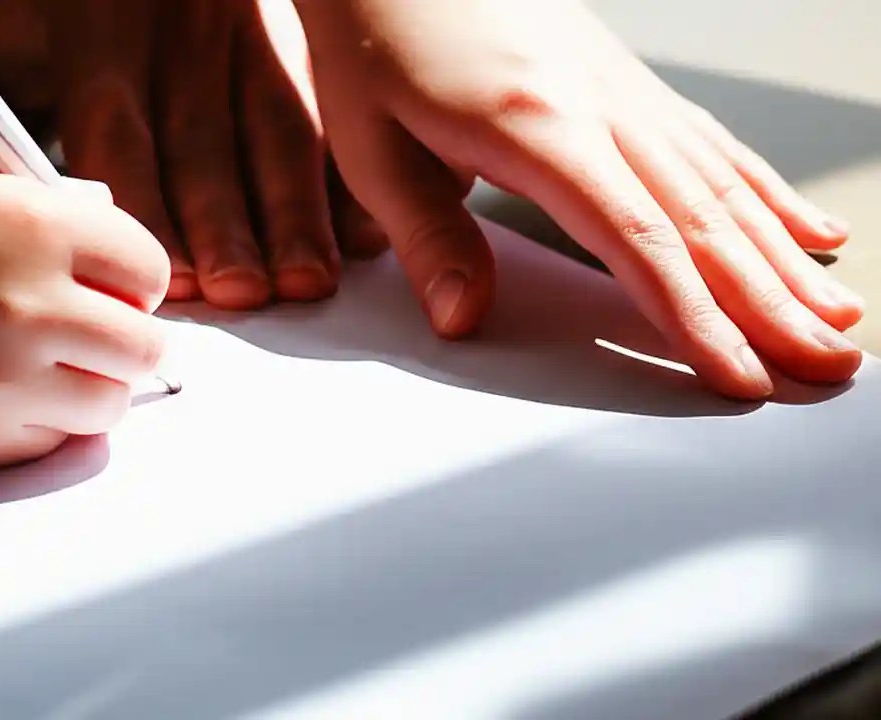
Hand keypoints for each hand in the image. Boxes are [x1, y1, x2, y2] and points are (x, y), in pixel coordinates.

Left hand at [0, 0, 388, 310]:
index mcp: (100, 33)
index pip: (122, 136)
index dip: (147, 216)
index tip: (166, 281)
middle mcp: (179, 33)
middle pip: (208, 144)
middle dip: (229, 229)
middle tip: (245, 295)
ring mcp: (241, 29)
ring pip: (278, 128)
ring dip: (293, 213)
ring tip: (303, 277)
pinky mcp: (286, 32)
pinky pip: (322, 106)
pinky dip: (342, 175)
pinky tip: (355, 227)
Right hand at [0, 175, 169, 467]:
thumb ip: (69, 233)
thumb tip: (146, 285)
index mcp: (36, 227)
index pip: (148, 268)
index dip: (134, 282)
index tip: (115, 290)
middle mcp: (26, 303)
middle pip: (146, 346)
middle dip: (126, 342)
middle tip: (93, 336)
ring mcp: (3, 378)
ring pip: (110, 404)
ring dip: (90, 388)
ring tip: (42, 365)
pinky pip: (56, 442)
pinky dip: (41, 424)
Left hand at [295, 0, 863, 397]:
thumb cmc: (376, 37)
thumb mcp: (372, 145)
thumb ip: (425, 234)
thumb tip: (462, 316)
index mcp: (539, 127)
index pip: (637, 241)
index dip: (695, 317)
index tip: (740, 378)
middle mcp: (601, 104)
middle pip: (703, 219)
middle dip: (769, 305)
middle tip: (828, 366)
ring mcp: (623, 87)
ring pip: (723, 182)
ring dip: (783, 257)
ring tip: (835, 317)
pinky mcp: (626, 79)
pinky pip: (712, 142)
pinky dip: (765, 190)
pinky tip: (806, 229)